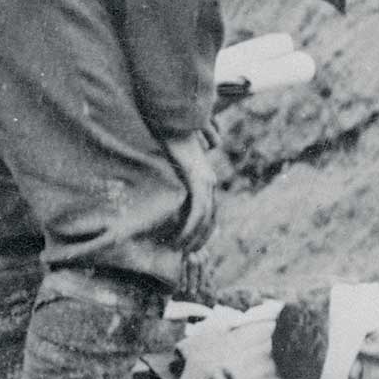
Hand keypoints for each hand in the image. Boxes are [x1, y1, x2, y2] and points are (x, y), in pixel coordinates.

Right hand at [163, 132, 216, 251]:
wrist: (174, 123)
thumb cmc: (169, 141)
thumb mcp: (173, 165)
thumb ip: (175, 178)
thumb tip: (167, 192)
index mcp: (205, 180)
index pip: (209, 212)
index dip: (202, 230)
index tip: (191, 245)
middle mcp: (209, 182)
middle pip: (211, 218)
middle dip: (201, 239)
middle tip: (187, 255)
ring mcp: (206, 181)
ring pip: (206, 218)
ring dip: (195, 238)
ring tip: (182, 252)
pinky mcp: (199, 180)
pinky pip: (198, 210)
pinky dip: (190, 227)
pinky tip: (180, 238)